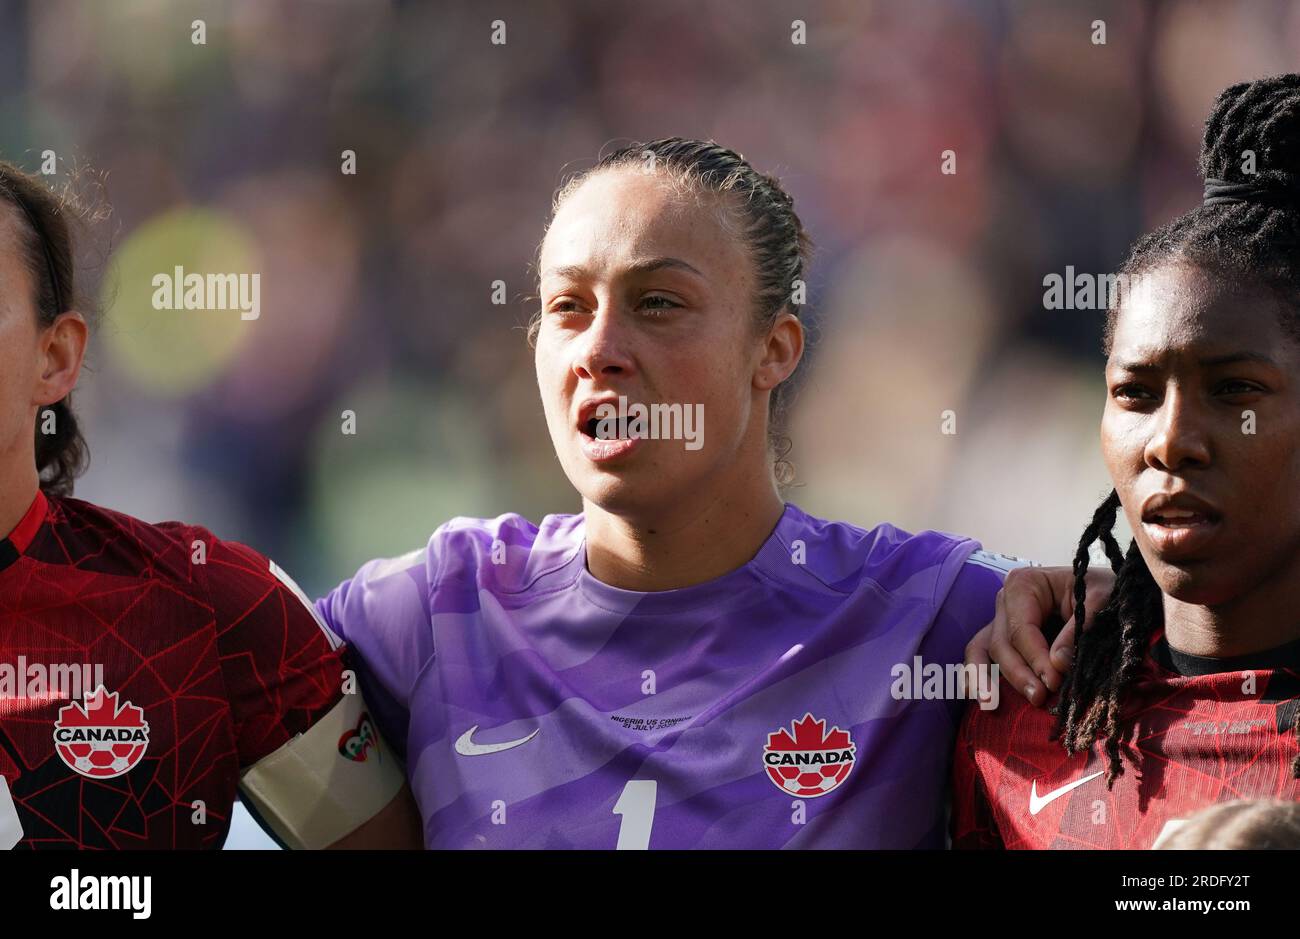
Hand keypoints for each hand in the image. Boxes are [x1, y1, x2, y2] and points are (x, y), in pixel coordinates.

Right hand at [963, 565, 1114, 707]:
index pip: (1022, 628)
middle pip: (1002, 643)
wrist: (1101, 588)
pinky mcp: (1003, 636)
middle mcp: (1004, 600)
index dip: (1036, 658)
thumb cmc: (1101, 588)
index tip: (1055, 681)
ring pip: (985, 650)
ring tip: (990, 703)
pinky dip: (975, 672)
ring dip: (986, 677)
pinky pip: (980, 653)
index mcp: (1023, 583)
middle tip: (1040, 698)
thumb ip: (1078, 628)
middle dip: (1019, 673)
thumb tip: (1058, 664)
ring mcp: (1000, 618)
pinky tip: (978, 696)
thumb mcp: (1100, 598)